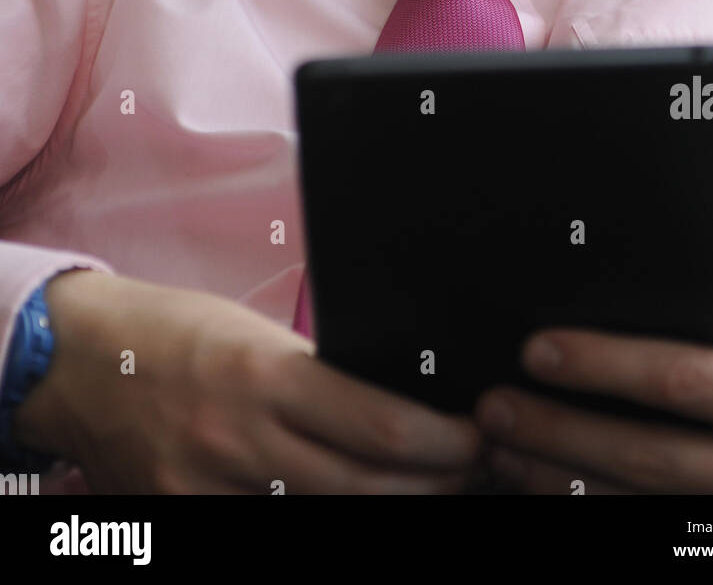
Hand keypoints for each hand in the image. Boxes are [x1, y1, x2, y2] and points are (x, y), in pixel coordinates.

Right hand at [13, 269, 482, 493]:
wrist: (81, 361)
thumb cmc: (177, 333)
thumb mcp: (254, 335)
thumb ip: (317, 377)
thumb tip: (397, 407)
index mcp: (263, 377)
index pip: (379, 425)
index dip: (444, 442)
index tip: (477, 437)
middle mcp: (239, 442)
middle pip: (366, 489)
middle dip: (435, 486)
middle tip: (475, 472)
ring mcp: (210, 492)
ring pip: (325, 524)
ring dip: (389, 510)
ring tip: (428, 493)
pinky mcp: (187, 522)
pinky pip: (269, 535)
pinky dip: (319, 526)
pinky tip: (353, 508)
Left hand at [473, 254, 712, 493]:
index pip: (687, 382)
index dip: (608, 367)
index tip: (541, 349)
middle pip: (651, 457)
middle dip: (562, 432)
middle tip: (494, 405)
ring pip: (643, 510)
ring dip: (563, 481)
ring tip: (500, 449)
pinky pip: (653, 535)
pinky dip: (593, 509)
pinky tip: (543, 486)